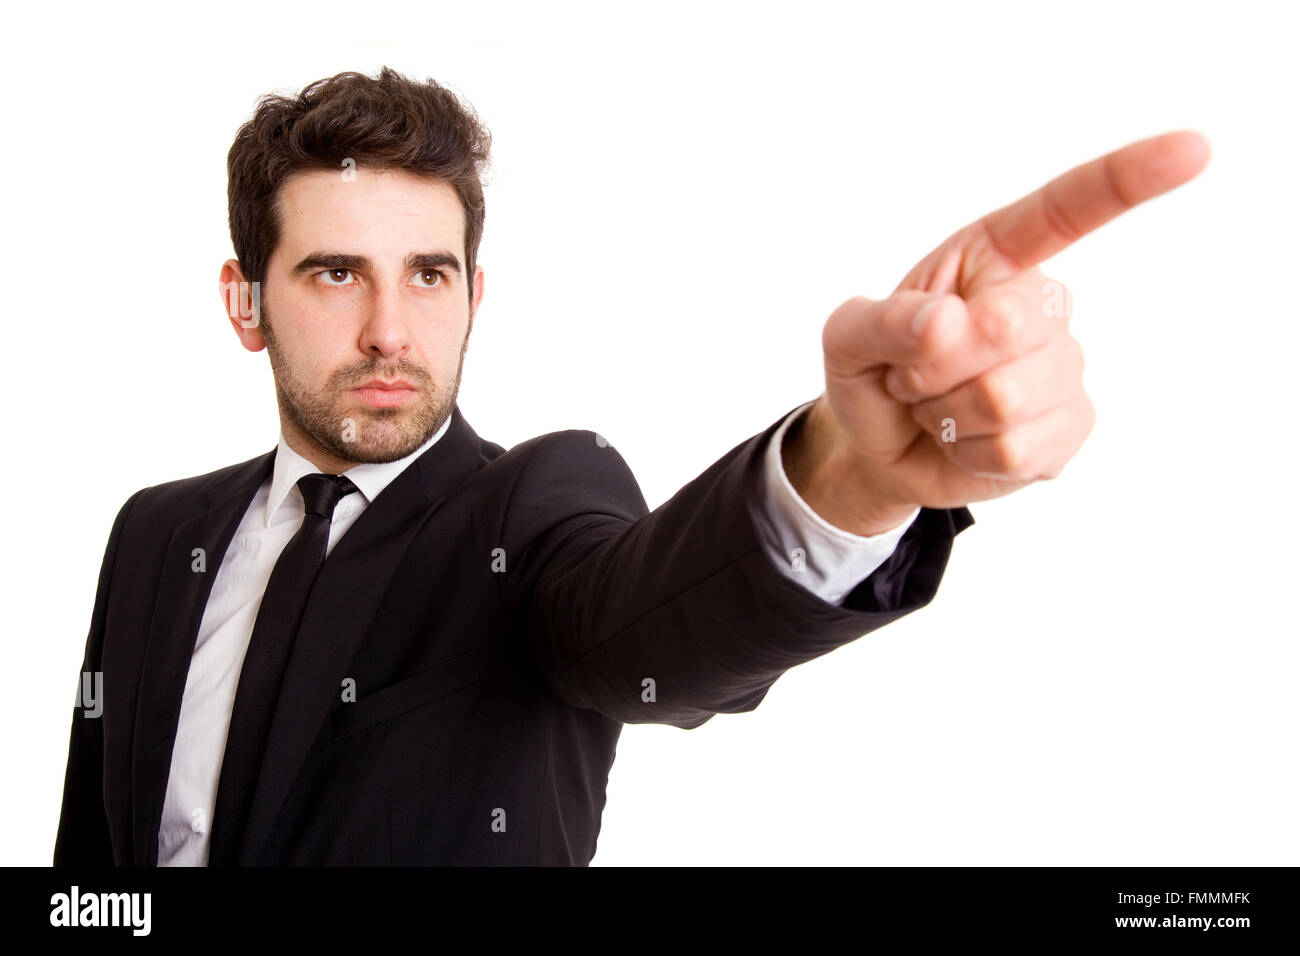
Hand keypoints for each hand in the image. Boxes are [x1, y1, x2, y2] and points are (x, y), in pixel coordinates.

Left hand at [786, 130, 1210, 534]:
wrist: (884, 447)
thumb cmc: (873, 372)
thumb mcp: (847, 338)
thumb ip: (883, 322)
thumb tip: (945, 321)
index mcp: (997, 255)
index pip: (1068, 208)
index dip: (1129, 179)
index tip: (1193, 148)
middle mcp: (1042, 304)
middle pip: (1007, 328)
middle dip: (932, 366)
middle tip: (914, 374)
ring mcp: (1063, 368)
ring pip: (1007, 399)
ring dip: (946, 414)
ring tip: (938, 407)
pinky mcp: (1069, 429)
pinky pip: (1019, 448)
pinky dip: (969, 454)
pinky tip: (965, 442)